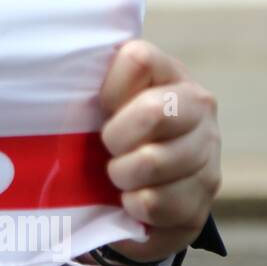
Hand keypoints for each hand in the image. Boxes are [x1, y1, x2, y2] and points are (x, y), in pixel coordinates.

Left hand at [94, 39, 221, 263]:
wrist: (146, 187)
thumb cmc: (115, 132)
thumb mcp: (103, 101)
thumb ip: (92, 83)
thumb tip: (58, 78)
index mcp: (168, 72)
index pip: (139, 60)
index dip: (110, 89)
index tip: (102, 107)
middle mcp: (198, 106)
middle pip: (153, 113)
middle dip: (117, 137)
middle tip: (107, 147)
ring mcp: (208, 152)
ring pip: (154, 162)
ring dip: (122, 174)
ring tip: (119, 175)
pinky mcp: (204, 197)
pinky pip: (157, 202)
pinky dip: (133, 205)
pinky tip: (132, 199)